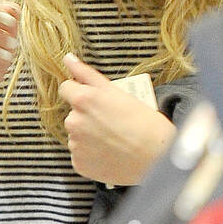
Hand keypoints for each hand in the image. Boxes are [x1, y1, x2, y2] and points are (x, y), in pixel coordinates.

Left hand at [58, 53, 174, 186]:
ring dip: (88, 136)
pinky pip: (80, 155)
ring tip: (113, 139)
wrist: (157, 157)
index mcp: (83, 100)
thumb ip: (86, 74)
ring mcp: (76, 145)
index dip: (79, 91)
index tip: (92, 99)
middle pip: (72, 114)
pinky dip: (91, 154)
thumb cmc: (143, 122)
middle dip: (86, 116)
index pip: (66, 88)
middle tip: (110, 122)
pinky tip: (109, 153)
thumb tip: (68, 59)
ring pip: (77, 135)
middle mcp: (74, 122)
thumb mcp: (116, 91)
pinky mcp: (79, 164)